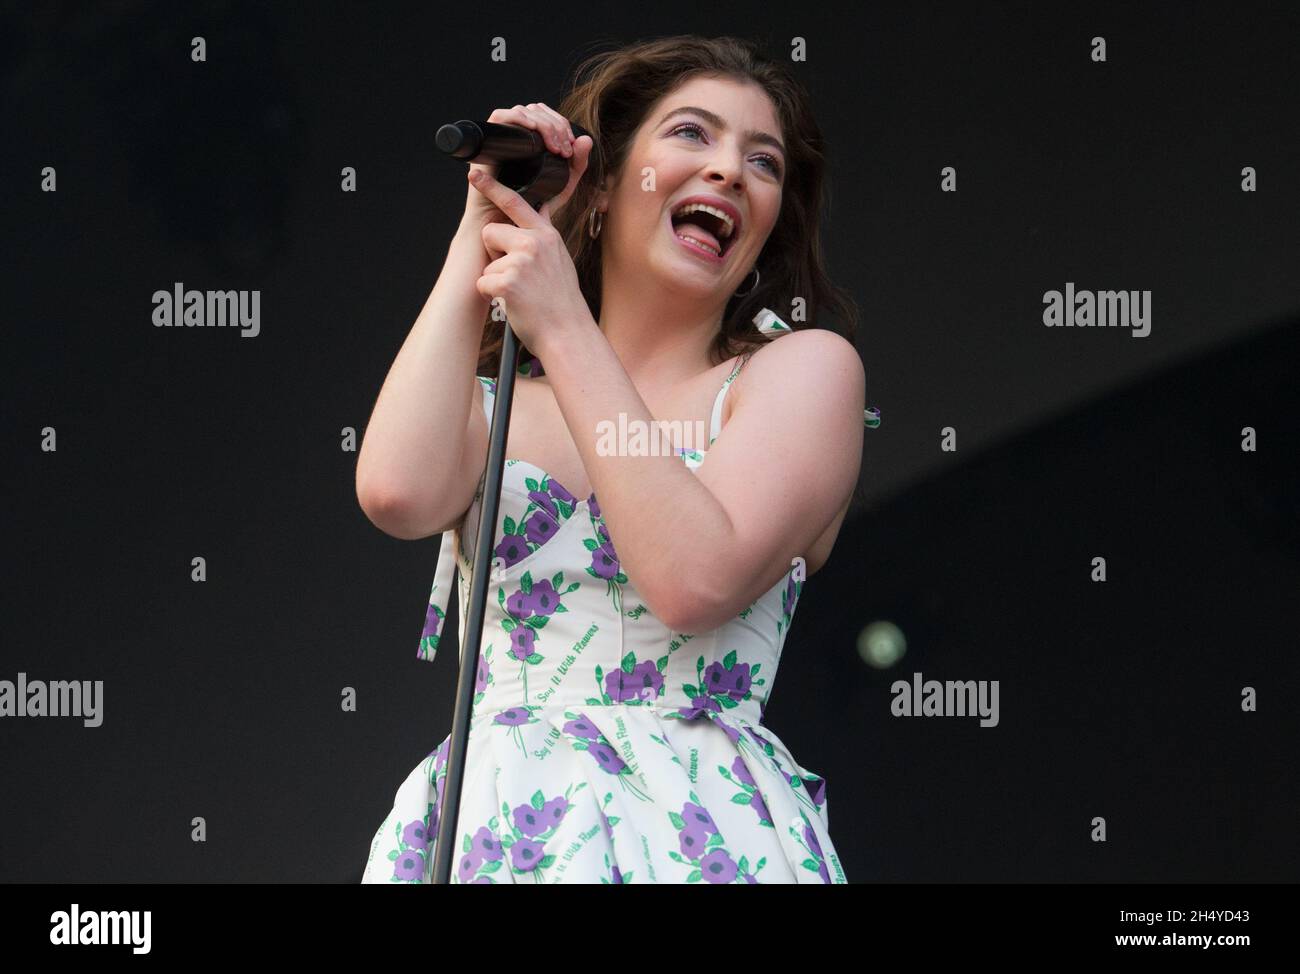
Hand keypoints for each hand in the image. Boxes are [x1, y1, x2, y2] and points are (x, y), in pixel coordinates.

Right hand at [463, 102, 583, 227]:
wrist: (506, 223)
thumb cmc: (531, 206)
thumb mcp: (562, 184)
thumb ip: (577, 164)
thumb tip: (587, 139)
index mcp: (530, 138)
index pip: (546, 115)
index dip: (561, 124)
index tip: (571, 146)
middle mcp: (516, 134)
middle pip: (536, 110)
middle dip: (556, 125)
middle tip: (565, 149)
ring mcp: (502, 137)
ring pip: (523, 111)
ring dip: (543, 125)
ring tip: (555, 149)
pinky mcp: (488, 142)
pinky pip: (501, 117)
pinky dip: (519, 119)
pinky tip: (533, 131)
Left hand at [469, 132, 595, 358]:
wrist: (567, 333)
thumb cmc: (561, 302)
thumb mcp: (560, 259)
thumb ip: (545, 236)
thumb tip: (541, 208)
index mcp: (547, 235)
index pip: (516, 202)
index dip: (493, 188)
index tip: (476, 175)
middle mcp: (534, 243)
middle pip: (491, 231)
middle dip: (494, 252)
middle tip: (516, 274)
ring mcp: (521, 261)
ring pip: (487, 261)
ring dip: (496, 278)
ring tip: (520, 292)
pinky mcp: (507, 282)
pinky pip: (483, 283)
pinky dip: (492, 296)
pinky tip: (513, 303)